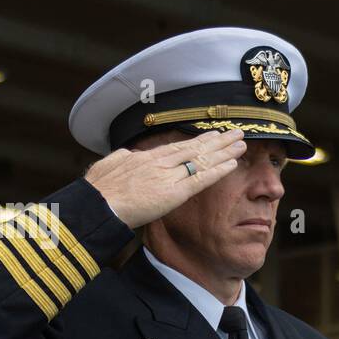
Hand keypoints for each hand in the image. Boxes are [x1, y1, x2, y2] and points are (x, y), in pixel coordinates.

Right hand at [84, 128, 246, 228]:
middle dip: (217, 141)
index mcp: (144, 157)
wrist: (97, 205)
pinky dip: (218, 170)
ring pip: (202, 159)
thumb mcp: (106, 167)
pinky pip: (201, 179)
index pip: (177, 147)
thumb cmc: (97, 192)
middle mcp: (160, 162)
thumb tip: (128, 154)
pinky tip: (233, 163)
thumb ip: (121, 160)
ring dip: (224, 151)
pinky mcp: (174, 192)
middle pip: (194, 148)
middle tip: (235, 132)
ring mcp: (168, 175)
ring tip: (241, 143)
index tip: (212, 136)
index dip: (197, 142)